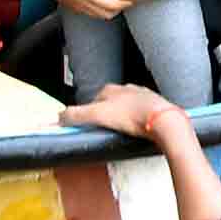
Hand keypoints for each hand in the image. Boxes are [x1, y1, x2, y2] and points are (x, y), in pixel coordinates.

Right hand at [36, 0, 131, 19]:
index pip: (108, 3)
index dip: (122, 3)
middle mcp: (79, 3)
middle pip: (106, 14)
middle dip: (119, 9)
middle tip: (129, 1)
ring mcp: (76, 8)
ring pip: (99, 16)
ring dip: (111, 11)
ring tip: (120, 1)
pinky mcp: (74, 9)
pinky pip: (92, 14)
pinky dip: (102, 10)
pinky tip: (107, 1)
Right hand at [60, 83, 187, 141]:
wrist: (162, 120)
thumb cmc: (131, 116)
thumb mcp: (97, 115)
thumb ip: (76, 115)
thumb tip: (58, 117)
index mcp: (111, 89)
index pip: (93, 100)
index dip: (89, 113)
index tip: (89, 126)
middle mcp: (127, 88)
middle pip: (111, 102)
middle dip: (106, 114)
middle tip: (105, 130)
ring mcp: (143, 96)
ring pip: (127, 106)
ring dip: (123, 117)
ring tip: (122, 131)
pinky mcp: (156, 106)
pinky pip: (142, 113)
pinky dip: (138, 120)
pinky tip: (138, 129)